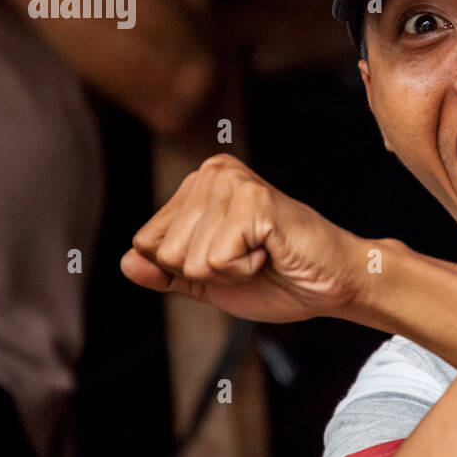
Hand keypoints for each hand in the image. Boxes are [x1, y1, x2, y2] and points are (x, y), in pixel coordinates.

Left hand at [121, 154, 367, 322]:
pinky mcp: (253, 201)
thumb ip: (166, 272)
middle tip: (249, 257)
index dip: (184, 269)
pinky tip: (270, 252)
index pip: (146, 243)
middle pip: (163, 251)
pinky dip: (243, 270)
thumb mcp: (209, 280)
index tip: (229, 257)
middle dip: (205, 271)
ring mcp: (232, 183)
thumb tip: (125, 261)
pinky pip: (215, 260)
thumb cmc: (279, 278)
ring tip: (261, 253)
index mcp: (197, 185)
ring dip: (227, 271)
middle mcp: (211, 172)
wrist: (331, 284)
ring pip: (188, 259)